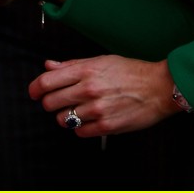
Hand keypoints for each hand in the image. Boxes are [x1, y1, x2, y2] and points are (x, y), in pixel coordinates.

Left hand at [28, 56, 176, 137]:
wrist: (159, 87)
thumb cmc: (131, 72)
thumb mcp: (100, 60)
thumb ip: (72, 64)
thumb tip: (49, 66)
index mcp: (86, 70)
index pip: (47, 81)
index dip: (35, 88)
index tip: (34, 92)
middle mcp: (89, 89)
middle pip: (50, 102)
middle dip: (49, 103)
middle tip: (57, 101)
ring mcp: (97, 109)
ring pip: (63, 119)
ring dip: (66, 116)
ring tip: (77, 110)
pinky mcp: (106, 126)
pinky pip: (79, 132)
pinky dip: (80, 128)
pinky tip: (88, 119)